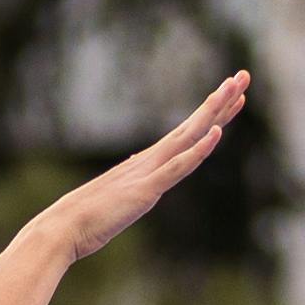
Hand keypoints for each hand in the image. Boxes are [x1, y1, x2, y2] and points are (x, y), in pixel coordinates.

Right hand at [52, 71, 248, 261]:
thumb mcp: (117, 195)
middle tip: (243, 76)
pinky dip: (199, 149)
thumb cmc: (85, 218)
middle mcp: (150, 160)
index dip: (211, 114)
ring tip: (236, 88)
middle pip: (193, 125)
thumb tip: (139, 163)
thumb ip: (131, 179)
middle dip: (220, 101)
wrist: (62, 228)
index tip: (231, 96)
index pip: (186, 134)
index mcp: (145, 164)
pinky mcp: (146, 190)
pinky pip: (178, 166)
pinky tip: (217, 132)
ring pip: (190, 136)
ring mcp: (149, 172)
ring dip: (214, 111)